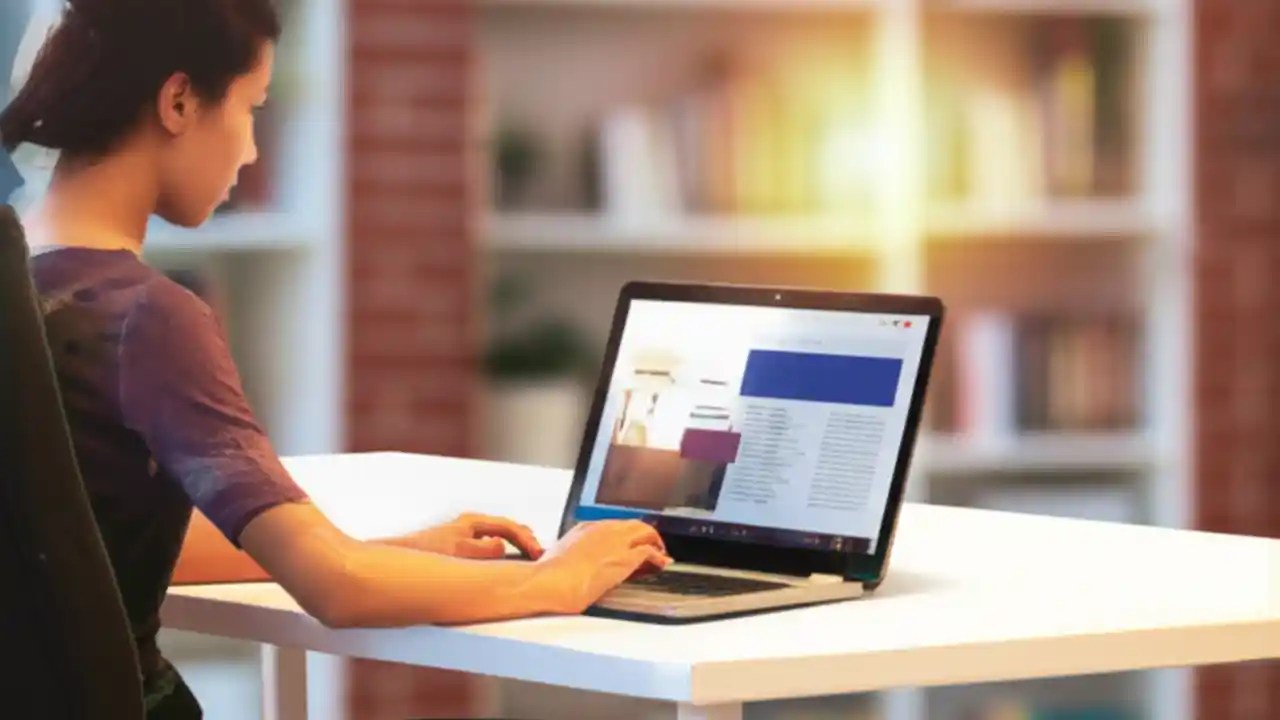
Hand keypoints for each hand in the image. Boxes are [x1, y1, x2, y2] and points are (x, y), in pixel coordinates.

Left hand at [385, 513, 544, 559]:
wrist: (396, 558)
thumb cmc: (421, 553)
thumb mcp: (456, 552)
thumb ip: (481, 550)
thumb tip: (501, 547)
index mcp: (471, 523)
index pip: (508, 526)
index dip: (526, 539)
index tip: (538, 553)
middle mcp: (468, 527)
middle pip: (506, 529)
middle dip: (524, 541)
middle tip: (538, 555)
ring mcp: (463, 537)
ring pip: (497, 539)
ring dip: (513, 548)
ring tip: (525, 561)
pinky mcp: (457, 549)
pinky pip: (486, 548)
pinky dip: (499, 555)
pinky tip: (498, 568)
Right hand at [537, 520, 671, 612]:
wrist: (552, 581)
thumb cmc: (550, 575)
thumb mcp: (557, 556)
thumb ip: (571, 555)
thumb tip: (571, 563)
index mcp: (587, 528)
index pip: (615, 527)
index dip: (627, 536)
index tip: (631, 545)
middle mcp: (604, 530)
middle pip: (633, 525)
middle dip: (645, 535)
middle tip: (653, 547)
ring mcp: (616, 542)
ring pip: (645, 532)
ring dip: (655, 543)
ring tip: (661, 555)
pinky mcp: (625, 558)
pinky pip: (649, 551)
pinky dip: (659, 557)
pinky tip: (662, 564)